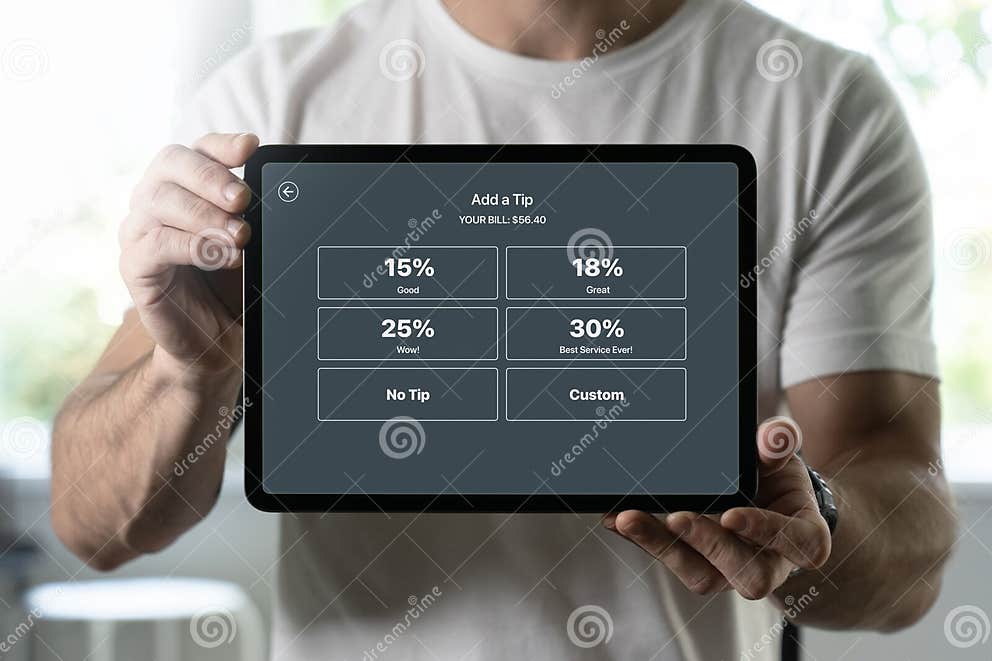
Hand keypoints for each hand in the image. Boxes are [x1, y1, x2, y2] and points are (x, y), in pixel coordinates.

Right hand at [119, 133, 257, 380]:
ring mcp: (140, 231)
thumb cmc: (235, 285)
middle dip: (211, 177)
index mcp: (187, 186)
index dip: (222, 144)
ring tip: (239, 237)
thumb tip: (280, 188)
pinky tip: (221, 256)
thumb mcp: (252, 244)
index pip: (199, 149)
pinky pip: (154, 245)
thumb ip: (255, 214)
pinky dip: (192, 246)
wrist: (218, 341)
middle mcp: (157, 200)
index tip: (251, 148)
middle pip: (171, 162)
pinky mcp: (135, 267)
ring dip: (204, 215)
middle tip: (243, 199)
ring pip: (159, 200)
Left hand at [604, 417, 831, 599]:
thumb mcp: (780, 459)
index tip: (731, 515)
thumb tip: (774, 435)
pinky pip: (669, 560)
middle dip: (707, 545)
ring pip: (700, 575)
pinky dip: (641, 539)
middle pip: (746, 574)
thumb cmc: (776, 481)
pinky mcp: (695, 565)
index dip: (766, 532)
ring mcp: (728, 570)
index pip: (798, 545)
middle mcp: (767, 564)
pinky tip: (615, 518)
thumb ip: (777, 446)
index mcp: (803, 539)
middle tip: (676, 517)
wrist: (764, 502)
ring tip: (630, 519)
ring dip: (662, 547)